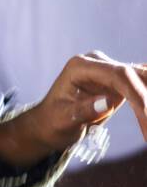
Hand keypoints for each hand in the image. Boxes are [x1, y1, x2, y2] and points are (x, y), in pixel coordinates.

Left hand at [11, 53, 146, 159]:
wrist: (49, 123)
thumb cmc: (52, 121)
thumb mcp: (63, 120)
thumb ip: (84, 110)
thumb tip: (108, 102)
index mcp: (80, 66)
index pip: (118, 75)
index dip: (138, 95)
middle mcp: (97, 62)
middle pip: (134, 76)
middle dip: (146, 101)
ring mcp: (109, 69)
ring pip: (142, 79)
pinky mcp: (120, 81)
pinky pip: (142, 86)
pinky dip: (146, 98)